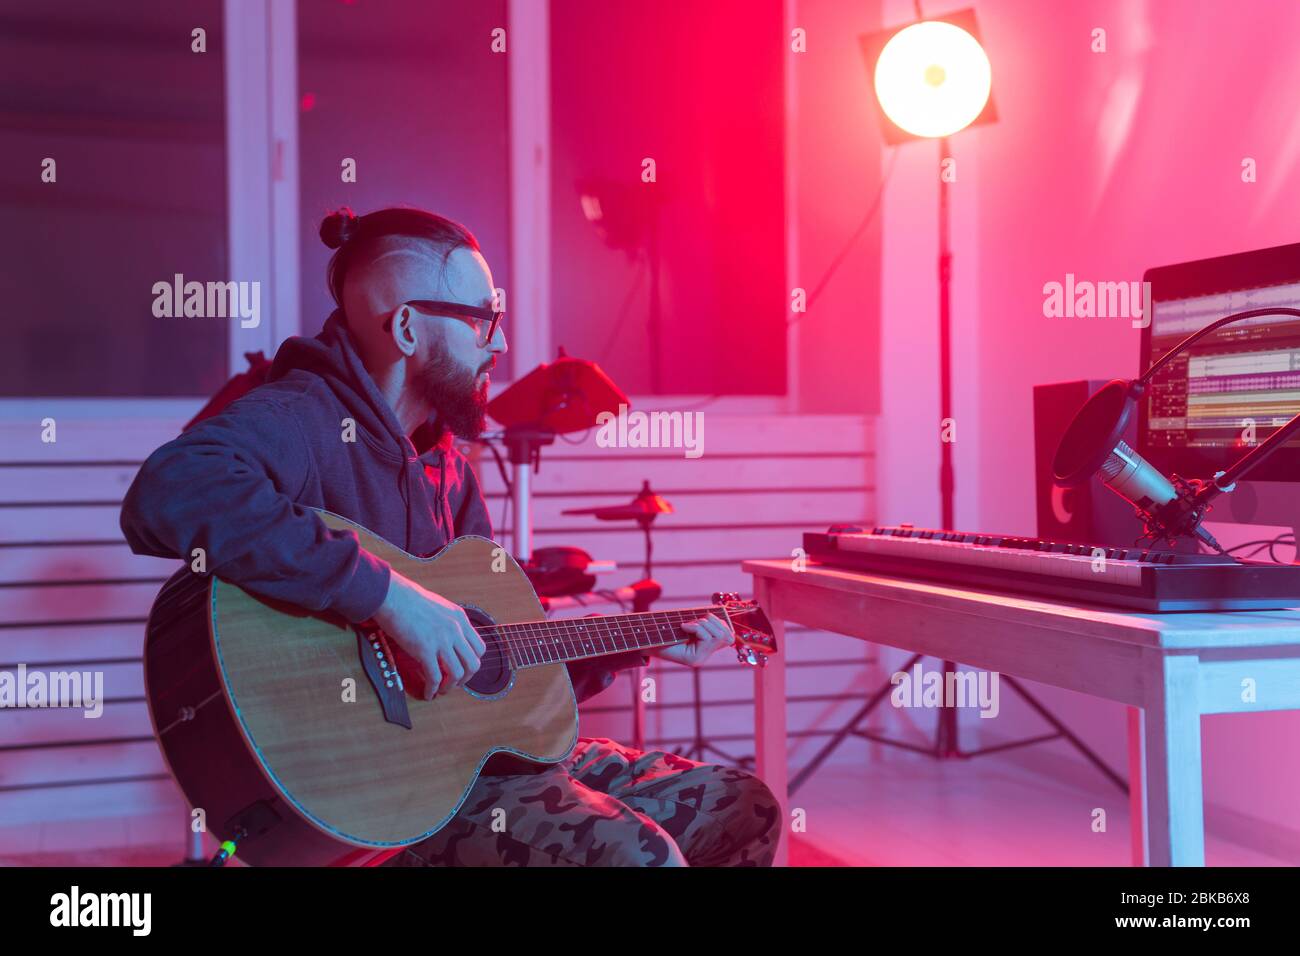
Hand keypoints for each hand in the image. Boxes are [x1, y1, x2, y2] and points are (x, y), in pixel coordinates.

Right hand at [373, 572, 484, 699]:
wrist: (392, 596)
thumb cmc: (409, 600)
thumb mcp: (439, 607)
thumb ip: (447, 622)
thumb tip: (446, 638)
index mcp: (459, 618)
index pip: (479, 647)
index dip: (473, 662)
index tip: (464, 669)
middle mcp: (455, 630)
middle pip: (473, 663)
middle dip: (466, 679)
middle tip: (455, 683)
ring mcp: (441, 640)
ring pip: (457, 673)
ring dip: (450, 686)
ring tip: (441, 690)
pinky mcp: (425, 649)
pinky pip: (435, 677)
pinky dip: (433, 689)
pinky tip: (428, 692)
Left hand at [652, 613, 734, 666]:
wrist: (646, 642)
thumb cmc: (665, 631)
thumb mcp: (687, 624)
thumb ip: (702, 622)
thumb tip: (720, 611)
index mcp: (706, 648)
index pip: (728, 635)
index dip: (719, 622)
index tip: (700, 617)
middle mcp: (705, 656)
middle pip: (727, 635)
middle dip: (712, 622)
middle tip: (693, 621)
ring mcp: (701, 660)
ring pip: (720, 636)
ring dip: (704, 624)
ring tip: (688, 624)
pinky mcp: (693, 661)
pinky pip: (708, 638)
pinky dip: (697, 627)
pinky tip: (683, 627)